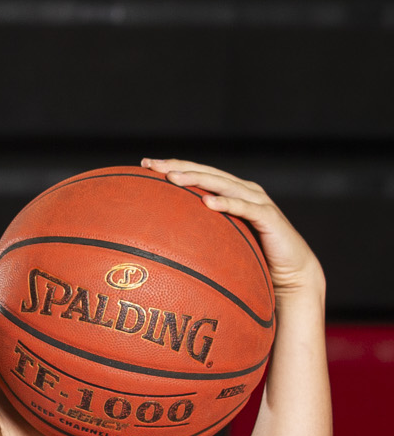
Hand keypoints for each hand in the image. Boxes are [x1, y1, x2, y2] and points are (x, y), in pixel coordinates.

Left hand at [144, 158, 325, 301]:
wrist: (291, 271)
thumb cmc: (253, 255)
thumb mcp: (222, 239)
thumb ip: (200, 231)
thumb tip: (160, 238)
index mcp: (231, 192)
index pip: (199, 173)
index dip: (173, 165)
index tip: (144, 163)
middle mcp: (245, 190)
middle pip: (208, 173)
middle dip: (179, 166)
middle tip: (151, 164)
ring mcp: (258, 202)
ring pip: (224, 185)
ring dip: (198, 179)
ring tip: (173, 178)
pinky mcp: (269, 217)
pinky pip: (246, 208)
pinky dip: (227, 203)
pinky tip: (208, 202)